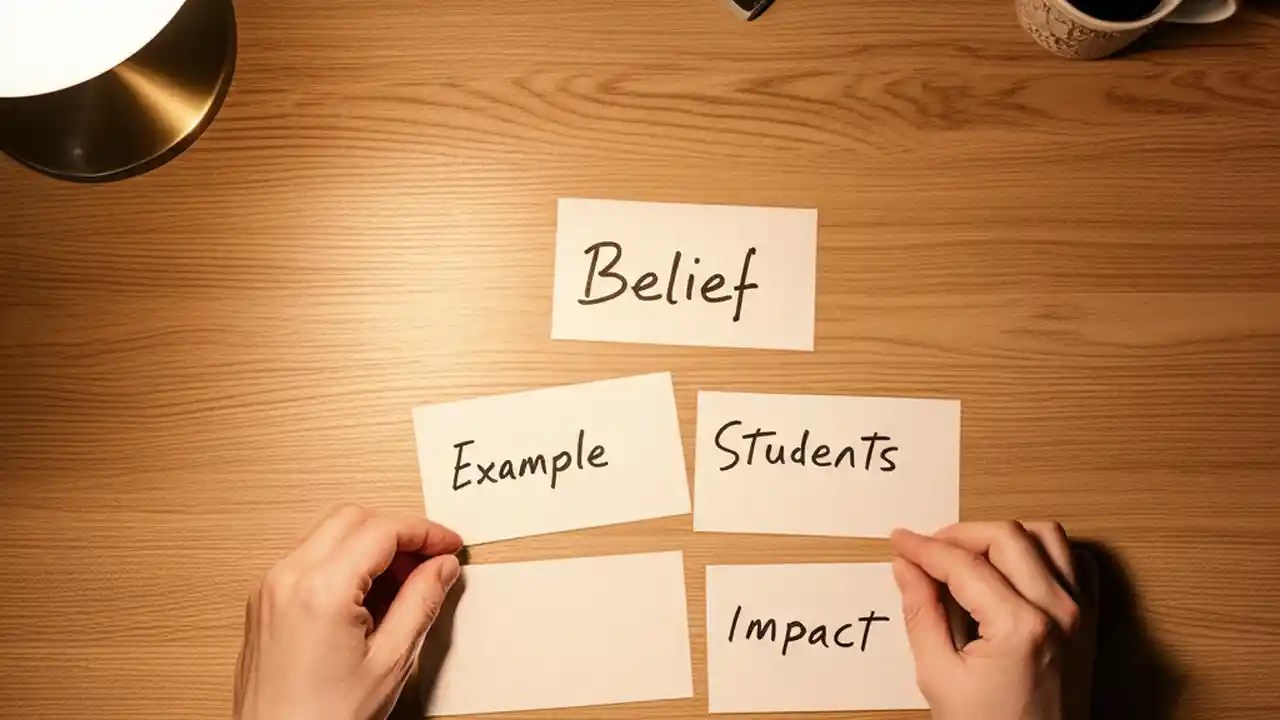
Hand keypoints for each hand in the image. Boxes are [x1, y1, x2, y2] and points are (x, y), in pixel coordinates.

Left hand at [234, 505, 463, 719]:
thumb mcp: (389, 662)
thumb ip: (421, 603)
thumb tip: (442, 567)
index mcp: (321, 590)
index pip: (383, 530)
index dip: (425, 532)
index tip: (449, 546)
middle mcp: (288, 578)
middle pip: (353, 518)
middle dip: (397, 532)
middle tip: (430, 562)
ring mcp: (270, 588)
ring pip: (329, 533)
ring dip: (370, 545)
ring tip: (403, 584)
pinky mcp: (264, 602)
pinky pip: (309, 557)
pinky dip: (344, 561)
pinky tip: (369, 595)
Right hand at [891, 521, 1096, 719]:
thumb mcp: (939, 677)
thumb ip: (920, 613)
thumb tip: (906, 567)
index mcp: (1019, 627)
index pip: (963, 564)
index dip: (924, 548)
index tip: (900, 542)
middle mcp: (1058, 612)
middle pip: (1006, 536)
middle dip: (959, 535)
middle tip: (928, 550)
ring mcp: (1080, 615)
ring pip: (1047, 535)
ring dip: (1003, 536)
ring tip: (969, 555)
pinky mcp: (1089, 622)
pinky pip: (1076, 562)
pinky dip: (1046, 552)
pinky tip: (1015, 566)